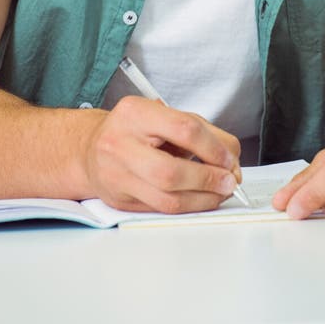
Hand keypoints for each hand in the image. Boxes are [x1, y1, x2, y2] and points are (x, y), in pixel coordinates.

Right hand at [87, 95, 241, 213]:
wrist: (91, 148)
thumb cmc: (135, 130)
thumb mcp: (166, 117)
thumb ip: (202, 132)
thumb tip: (232, 160)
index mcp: (135, 113)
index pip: (184, 129)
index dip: (214, 148)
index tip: (230, 159)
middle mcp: (119, 144)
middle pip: (171, 172)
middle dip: (208, 179)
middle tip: (229, 182)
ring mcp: (115, 175)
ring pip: (167, 199)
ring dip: (203, 199)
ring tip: (220, 192)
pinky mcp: (119, 201)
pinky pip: (161, 210)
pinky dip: (188, 207)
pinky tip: (201, 199)